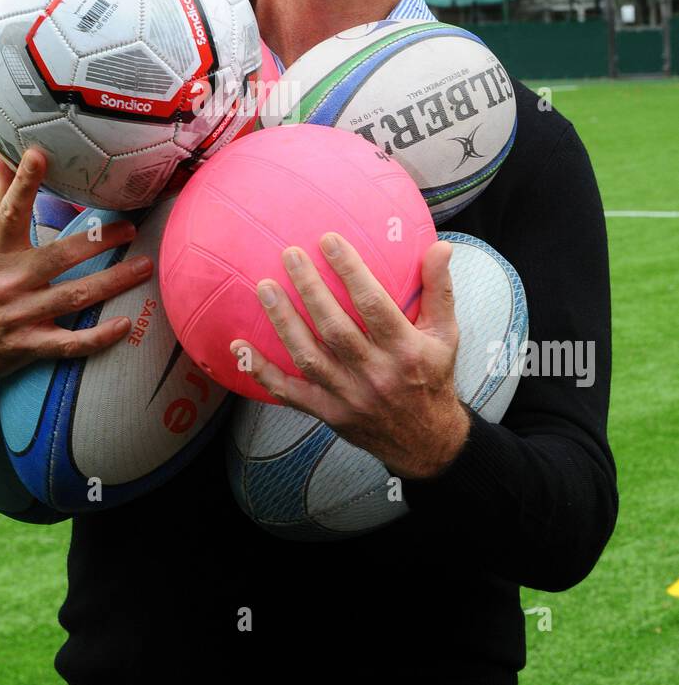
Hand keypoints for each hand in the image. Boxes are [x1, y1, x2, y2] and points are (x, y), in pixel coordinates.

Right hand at [0, 148, 152, 388]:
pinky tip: (124, 325)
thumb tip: (4, 154)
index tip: (39, 155)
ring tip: (145, 267)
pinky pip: (70, 343)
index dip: (23, 182)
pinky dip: (98, 337)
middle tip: (131, 228)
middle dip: (98, 242)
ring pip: (75, 296)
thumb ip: (1, 199)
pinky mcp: (28, 345)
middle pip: (60, 256)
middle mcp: (8, 280)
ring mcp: (20, 315)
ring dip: (113, 282)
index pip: (10, 211)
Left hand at [228, 234, 470, 480]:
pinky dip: (262, 371)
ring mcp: (348, 396)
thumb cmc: (433, 378)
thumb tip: (440, 246)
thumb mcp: (446, 335)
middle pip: (335, 327)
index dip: (350, 270)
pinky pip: (289, 393)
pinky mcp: (328, 414)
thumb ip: (439, 290)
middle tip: (289, 254)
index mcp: (405, 350)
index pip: (374, 304)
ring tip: (264, 287)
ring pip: (308, 356)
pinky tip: (238, 346)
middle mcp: (375, 374)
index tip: (328, 240)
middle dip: (309, 288)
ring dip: (283, 321)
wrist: (426, 444)